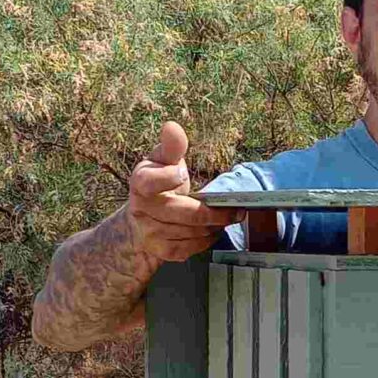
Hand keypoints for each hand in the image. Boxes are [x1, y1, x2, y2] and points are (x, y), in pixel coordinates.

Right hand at [126, 120, 222, 267]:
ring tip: (228, 217)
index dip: (170, 176)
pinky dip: (209, 238)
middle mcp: (142, 210)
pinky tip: (214, 229)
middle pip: (187, 213)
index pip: (152, 181)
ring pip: (194, 232)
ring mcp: (151, 233)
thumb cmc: (158, 186)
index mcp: (140, 183)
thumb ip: (171, 146)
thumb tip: (172, 126)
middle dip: (217, 212)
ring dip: (216, 225)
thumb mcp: (162, 162)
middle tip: (237, 208)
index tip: (183, 173)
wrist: (141, 222)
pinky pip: (193, 247)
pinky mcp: (163, 251)